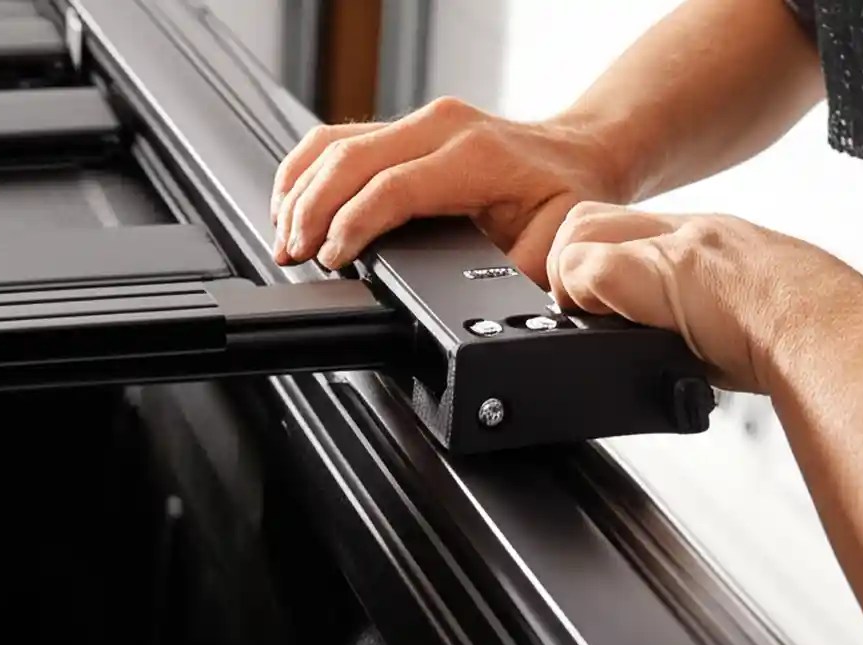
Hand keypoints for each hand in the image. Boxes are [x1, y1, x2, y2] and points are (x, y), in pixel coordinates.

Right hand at [271, 97, 629, 285]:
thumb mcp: (558, 241)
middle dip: (310, 210)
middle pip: (350, 158)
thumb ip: (519, 273)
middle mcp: (442, 127)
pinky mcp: (404, 127)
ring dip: (299, 188)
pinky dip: (307, 169)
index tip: (329, 260)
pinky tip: (292, 203)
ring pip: (335, 142)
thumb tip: (488, 305)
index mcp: (476, 156)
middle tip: (291, 255)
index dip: (352, 224)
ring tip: (283, 237)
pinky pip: (339, 137)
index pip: (393, 186)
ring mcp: (420, 121)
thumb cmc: (568, 193)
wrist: (579, 152)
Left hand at [547, 202, 862, 393]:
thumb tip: (699, 353)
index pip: (632, 229)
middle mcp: (694, 231)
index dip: (604, 263)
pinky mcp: (655, 271)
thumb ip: (721, 316)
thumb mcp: (766, 315)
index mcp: (718, 239)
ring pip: (579, 234)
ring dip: (578, 285)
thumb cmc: (819, 340)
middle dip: (575, 264)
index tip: (609, 308)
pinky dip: (588, 304)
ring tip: (607, 327)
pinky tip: (618, 337)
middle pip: (589, 218)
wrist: (839, 339)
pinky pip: (585, 272)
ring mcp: (673, 247)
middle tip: (590, 315)